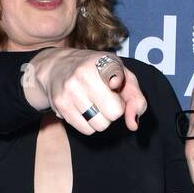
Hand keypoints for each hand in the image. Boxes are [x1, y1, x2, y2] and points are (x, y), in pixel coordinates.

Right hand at [22, 49, 146, 134]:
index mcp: (103, 62)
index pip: (116, 77)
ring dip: (102, 119)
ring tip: (94, 103)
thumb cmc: (97, 73)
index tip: (114, 82)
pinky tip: (84, 109)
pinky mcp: (61, 105)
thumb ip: (136, 98)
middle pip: (114, 113)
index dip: (118, 83)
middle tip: (106, 99)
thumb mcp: (122, 76)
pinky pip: (86, 130)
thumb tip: (133, 124)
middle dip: (114, 110)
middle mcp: (84, 73)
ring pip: (100, 125)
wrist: (57, 67)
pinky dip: (89, 124)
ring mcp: (70, 90)